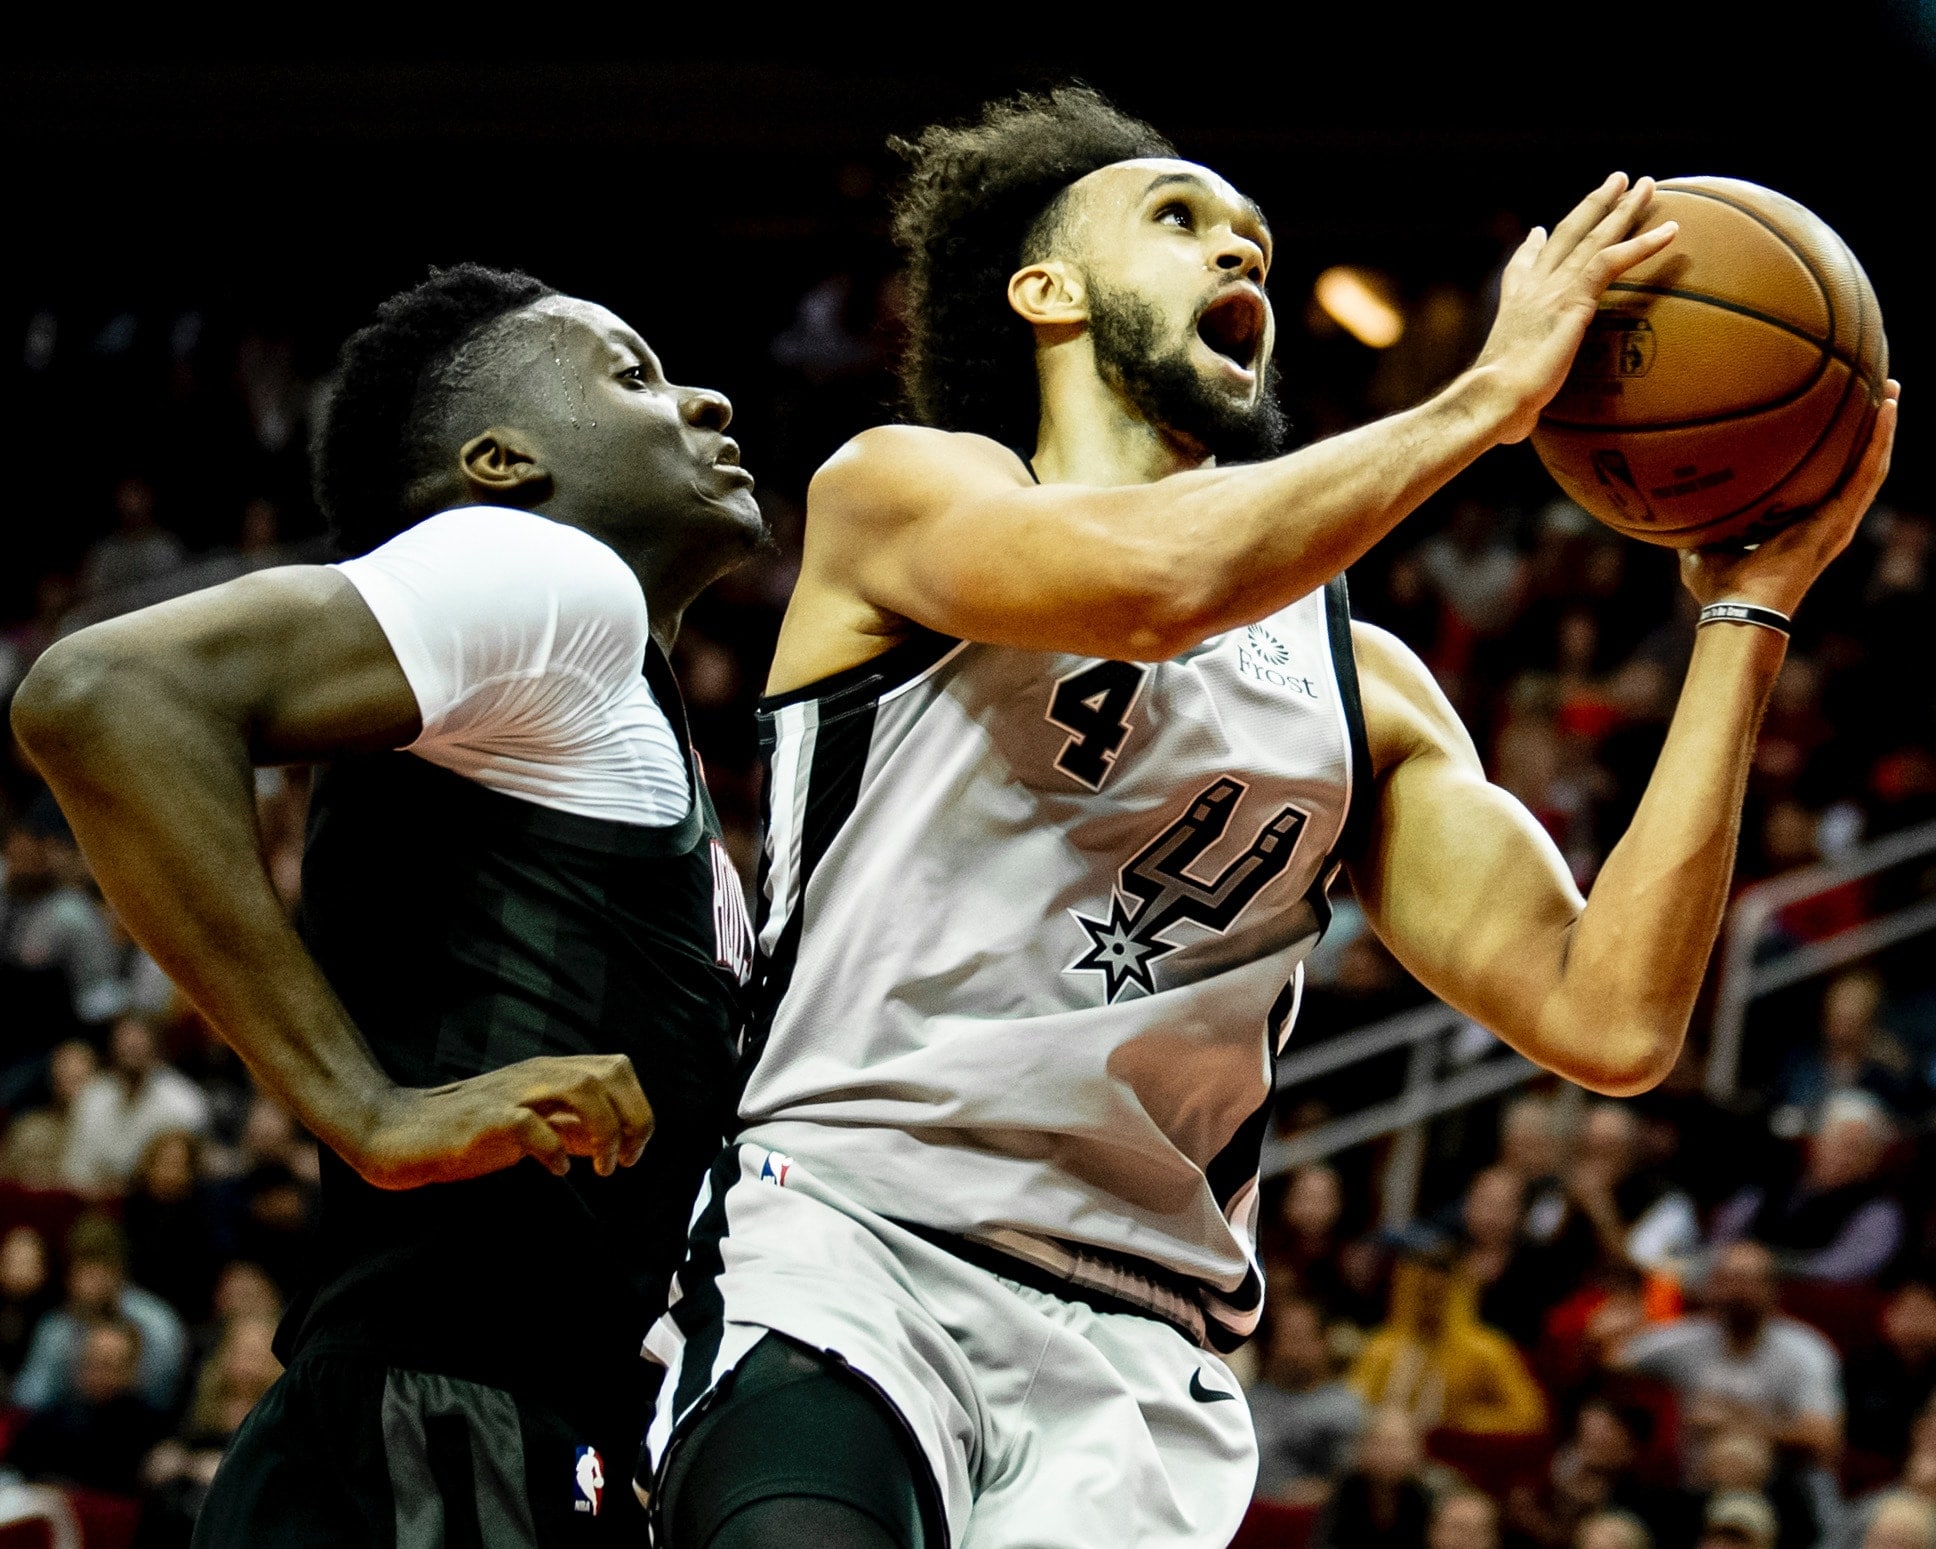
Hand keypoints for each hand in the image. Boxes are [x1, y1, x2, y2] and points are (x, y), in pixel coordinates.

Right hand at [349, 1053, 653, 1189]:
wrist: (399, 1133)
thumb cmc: (468, 1133)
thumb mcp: (532, 1125)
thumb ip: (571, 1126)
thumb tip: (615, 1139)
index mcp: (549, 1073)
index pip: (616, 1068)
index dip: (638, 1108)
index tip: (633, 1151)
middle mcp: (535, 1074)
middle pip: (609, 1073)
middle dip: (632, 1118)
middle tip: (624, 1160)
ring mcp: (511, 1093)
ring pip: (581, 1088)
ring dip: (603, 1130)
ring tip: (600, 1169)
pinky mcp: (485, 1119)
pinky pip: (533, 1124)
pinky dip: (554, 1149)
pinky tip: (556, 1171)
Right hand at [1473, 173, 1678, 442]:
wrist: (1493, 397)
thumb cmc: (1496, 412)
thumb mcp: (1507, 397)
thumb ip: (1517, 400)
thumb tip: (1512, 429)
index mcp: (1514, 309)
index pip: (1524, 268)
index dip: (1533, 248)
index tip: (1540, 233)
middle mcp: (1531, 289)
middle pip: (1565, 236)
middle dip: (1590, 207)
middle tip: (1612, 183)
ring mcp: (1552, 289)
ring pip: (1593, 236)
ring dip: (1621, 208)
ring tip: (1643, 184)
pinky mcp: (1574, 297)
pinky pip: (1614, 260)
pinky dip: (1644, 243)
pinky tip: (1673, 228)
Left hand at [1682, 381, 1901, 613]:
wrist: (1737, 606)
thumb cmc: (1719, 587)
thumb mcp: (1703, 545)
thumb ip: (1699, 520)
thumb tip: (1675, 500)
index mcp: (1800, 524)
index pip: (1824, 480)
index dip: (1832, 451)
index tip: (1833, 417)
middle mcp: (1826, 520)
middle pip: (1855, 466)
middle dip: (1866, 429)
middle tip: (1874, 389)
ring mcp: (1838, 520)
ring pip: (1871, 465)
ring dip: (1882, 428)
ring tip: (1888, 388)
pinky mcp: (1841, 519)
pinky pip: (1867, 473)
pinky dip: (1879, 440)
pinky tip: (1885, 409)